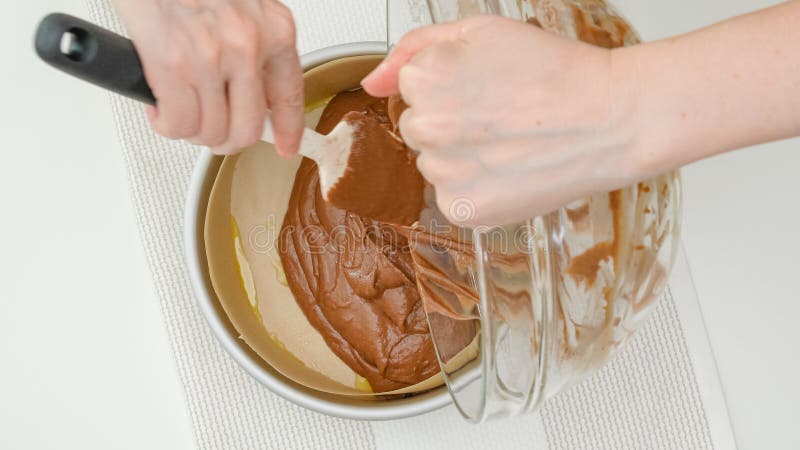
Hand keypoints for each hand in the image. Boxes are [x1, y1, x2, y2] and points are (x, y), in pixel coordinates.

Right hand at [114, 0, 302, 155]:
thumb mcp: (242, 4)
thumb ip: (255, 45)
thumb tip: (254, 91)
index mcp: (273, 29)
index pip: (289, 97)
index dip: (289, 130)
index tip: (286, 146)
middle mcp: (247, 45)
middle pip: (248, 129)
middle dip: (226, 139)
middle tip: (211, 131)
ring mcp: (211, 57)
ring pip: (211, 132)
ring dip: (192, 131)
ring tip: (181, 111)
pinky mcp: (173, 65)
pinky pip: (179, 124)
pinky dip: (167, 124)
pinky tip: (161, 107)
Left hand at [362, 15, 638, 225]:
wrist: (609, 120)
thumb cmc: (554, 73)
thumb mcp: (482, 32)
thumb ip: (416, 47)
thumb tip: (370, 81)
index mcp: (425, 79)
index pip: (410, 89)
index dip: (452, 87)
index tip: (486, 88)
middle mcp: (427, 128)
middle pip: (418, 128)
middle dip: (450, 122)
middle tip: (500, 117)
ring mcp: (443, 173)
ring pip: (434, 165)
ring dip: (461, 158)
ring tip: (511, 144)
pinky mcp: (463, 209)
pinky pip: (452, 198)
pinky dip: (476, 190)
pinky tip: (510, 171)